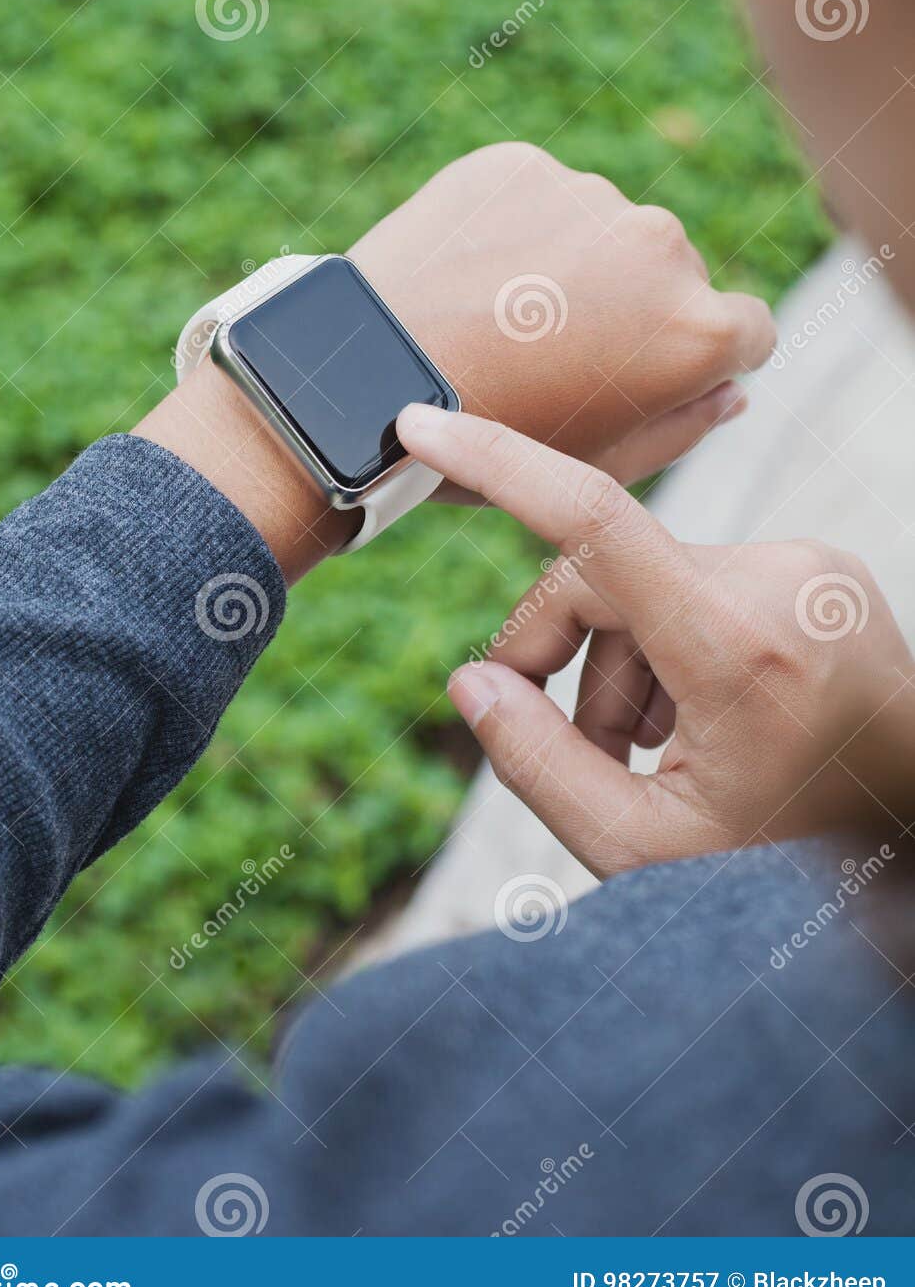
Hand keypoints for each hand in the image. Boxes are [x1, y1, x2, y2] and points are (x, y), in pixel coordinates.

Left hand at [351, 141, 774, 488]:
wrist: (361, 375)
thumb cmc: (485, 438)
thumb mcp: (595, 466)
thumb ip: (684, 426)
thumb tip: (733, 389)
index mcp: (695, 330)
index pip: (750, 330)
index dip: (706, 357)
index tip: (647, 372)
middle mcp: (659, 246)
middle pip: (675, 275)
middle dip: (635, 307)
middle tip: (554, 356)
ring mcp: (589, 196)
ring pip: (605, 231)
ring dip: (575, 265)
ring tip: (499, 320)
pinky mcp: (520, 165)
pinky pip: (540, 197)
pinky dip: (515, 228)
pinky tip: (467, 279)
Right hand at [397, 404, 914, 875]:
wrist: (914, 836)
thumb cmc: (789, 863)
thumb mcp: (646, 851)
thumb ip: (540, 767)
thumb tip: (470, 685)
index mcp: (741, 647)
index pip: (594, 519)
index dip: (497, 465)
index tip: (421, 424)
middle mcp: (782, 582)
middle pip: (602, 572)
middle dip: (561, 654)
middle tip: (569, 747)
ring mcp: (809, 568)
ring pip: (648, 578)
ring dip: (619, 661)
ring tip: (645, 753)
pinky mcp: (817, 570)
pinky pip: (699, 581)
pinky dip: (671, 644)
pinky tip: (692, 721)